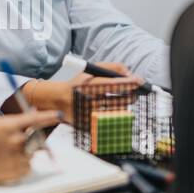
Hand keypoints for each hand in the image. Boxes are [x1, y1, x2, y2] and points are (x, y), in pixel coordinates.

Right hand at [0, 110, 62, 185]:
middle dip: (32, 137)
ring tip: (3, 154)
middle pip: (37, 136)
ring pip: (32, 152)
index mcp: (8, 126)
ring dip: (24, 151)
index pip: (36, 119)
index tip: (59, 115)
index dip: (49, 116)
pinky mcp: (16, 171)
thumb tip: (34, 112)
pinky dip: (21, 164)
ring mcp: (17, 157)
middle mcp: (15, 141)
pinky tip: (4, 163)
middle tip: (16, 141)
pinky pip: (27, 165)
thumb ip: (14, 120)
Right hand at [16, 67, 143, 117]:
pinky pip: (106, 123)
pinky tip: (117, 111)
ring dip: (123, 106)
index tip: (138, 81)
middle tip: (136, 93)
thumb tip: (130, 73)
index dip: (126, 83)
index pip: (109, 84)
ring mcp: (85, 115)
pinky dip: (114, 116)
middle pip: (113, 100)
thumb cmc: (77, 83)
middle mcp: (84, 100)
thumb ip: (112, 67)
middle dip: (129, 96)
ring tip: (127, 100)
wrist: (55, 101)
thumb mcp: (91, 70)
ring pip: (112, 113)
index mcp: (85, 85)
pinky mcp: (85, 125)